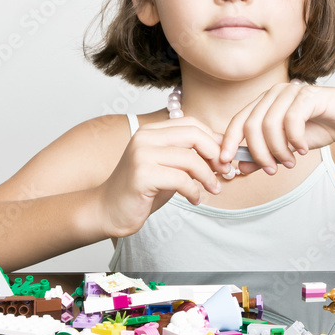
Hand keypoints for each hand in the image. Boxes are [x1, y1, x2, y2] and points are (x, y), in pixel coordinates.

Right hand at [99, 116, 233, 237]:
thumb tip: (222, 154)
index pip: (191, 124)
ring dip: (208, 176)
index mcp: (151, 131)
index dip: (214, 139)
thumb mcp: (168, 168)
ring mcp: (142, 154)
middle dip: (216, 154)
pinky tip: (195, 199)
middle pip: (193, 135)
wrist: (108, 211)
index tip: (226, 157)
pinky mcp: (142, 175)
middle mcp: (145, 137)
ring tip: (214, 189)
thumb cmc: (141, 191)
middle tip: (226, 171)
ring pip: (190, 158)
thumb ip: (188, 157)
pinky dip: (194, 191)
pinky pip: (180, 179)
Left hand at [219, 83, 334, 174]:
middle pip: (251, 125)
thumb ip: (264, 155)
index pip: (238, 121)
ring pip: (269, 125)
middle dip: (259, 153)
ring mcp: (291, 91)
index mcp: (265, 103)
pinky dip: (295, 140)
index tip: (225, 164)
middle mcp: (274, 93)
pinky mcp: (308, 95)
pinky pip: (291, 120)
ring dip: (279, 150)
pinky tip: (303, 149)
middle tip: (272, 169)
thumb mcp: (287, 147)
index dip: (229, 142)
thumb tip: (239, 168)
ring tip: (290, 161)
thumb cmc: (320, 128)